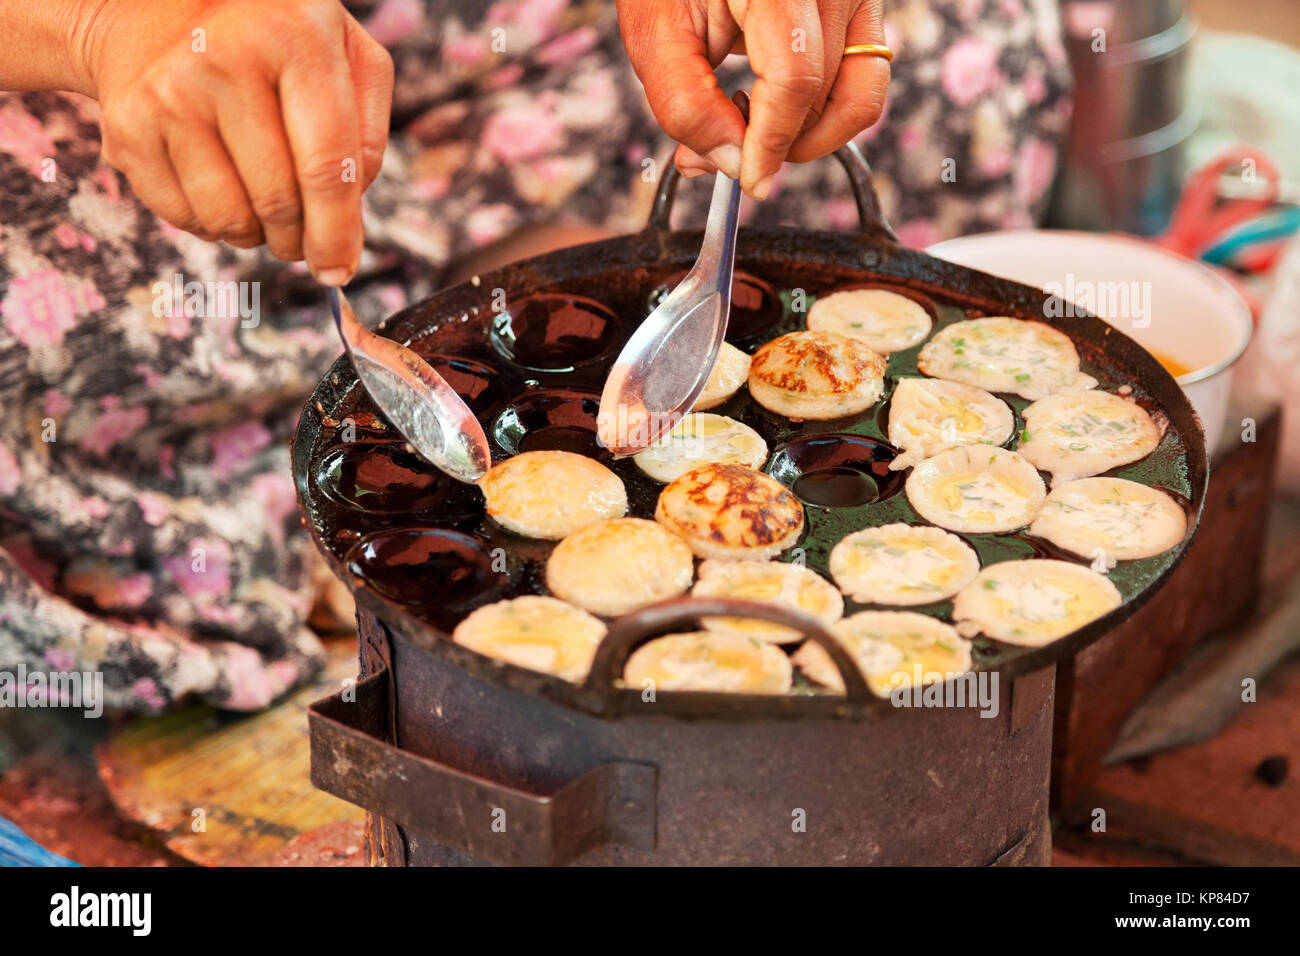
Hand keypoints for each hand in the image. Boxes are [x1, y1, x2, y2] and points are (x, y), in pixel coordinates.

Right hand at [75, 0, 392, 283]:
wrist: (157, 9)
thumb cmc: (274, 42)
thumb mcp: (344, 54)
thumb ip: (367, 129)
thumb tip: (348, 213)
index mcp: (295, 36)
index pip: (326, 165)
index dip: (337, 234)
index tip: (340, 270)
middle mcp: (224, 58)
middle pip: (278, 202)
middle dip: (299, 239)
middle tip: (302, 237)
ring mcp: (169, 93)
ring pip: (229, 220)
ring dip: (256, 236)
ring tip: (264, 209)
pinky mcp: (127, 126)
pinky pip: (183, 218)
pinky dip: (212, 225)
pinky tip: (221, 188)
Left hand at [617, 0, 888, 198]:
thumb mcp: (656, 37)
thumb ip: (686, 106)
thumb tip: (734, 166)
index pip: (795, 78)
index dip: (772, 142)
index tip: (749, 181)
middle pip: (825, 95)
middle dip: (775, 144)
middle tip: (714, 153)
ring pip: (856, 97)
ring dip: (804, 135)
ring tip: (746, 131)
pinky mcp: (864, 9)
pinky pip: (863, 80)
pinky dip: (820, 112)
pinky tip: (770, 111)